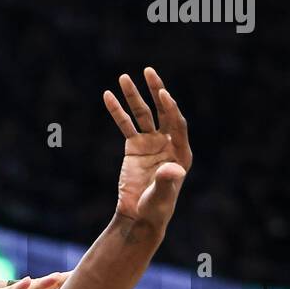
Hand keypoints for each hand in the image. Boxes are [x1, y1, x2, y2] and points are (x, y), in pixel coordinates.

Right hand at [103, 68, 191, 230]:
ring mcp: (150, 142)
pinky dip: (117, 111)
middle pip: (162, 111)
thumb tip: (173, 169)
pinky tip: (108, 96)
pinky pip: (125, 125)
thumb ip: (167, 181)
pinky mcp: (134, 147)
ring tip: (123, 78)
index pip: (176, 124)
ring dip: (133, 96)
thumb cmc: (156, 209)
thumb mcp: (162, 196)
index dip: (170, 109)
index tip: (162, 94)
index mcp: (181, 152)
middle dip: (156, 91)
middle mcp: (167, 143)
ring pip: (142, 114)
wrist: (138, 216)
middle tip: (149, 72)